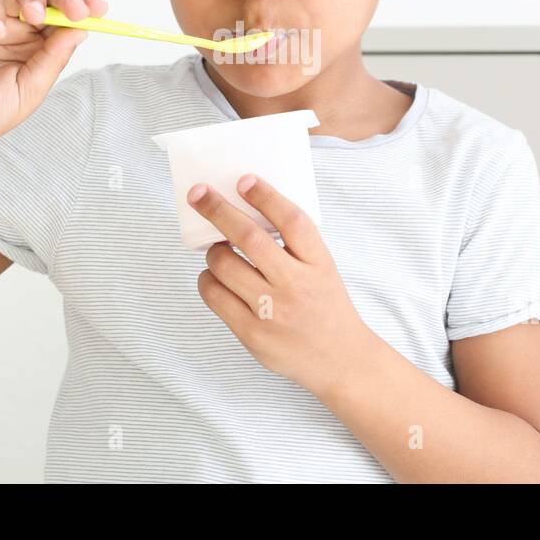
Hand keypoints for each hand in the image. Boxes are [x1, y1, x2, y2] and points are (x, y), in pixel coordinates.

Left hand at [189, 173, 377, 398]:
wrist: (340, 360)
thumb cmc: (326, 306)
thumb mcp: (323, 269)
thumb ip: (294, 245)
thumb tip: (246, 210)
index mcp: (319, 263)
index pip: (292, 221)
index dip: (266, 196)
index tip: (244, 180)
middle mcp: (296, 285)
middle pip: (250, 238)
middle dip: (219, 210)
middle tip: (199, 194)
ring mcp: (272, 311)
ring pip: (225, 266)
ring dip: (212, 250)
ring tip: (215, 248)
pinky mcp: (252, 333)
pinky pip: (215, 296)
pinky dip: (207, 279)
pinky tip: (213, 276)